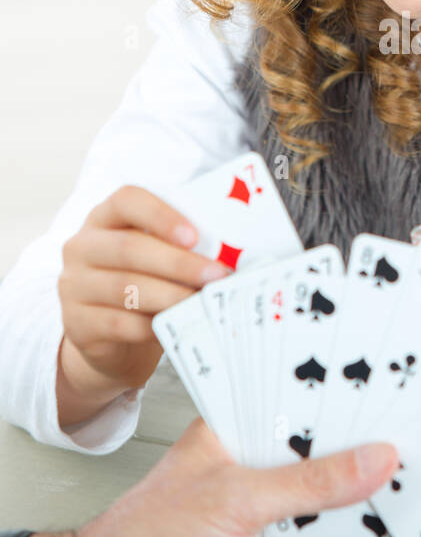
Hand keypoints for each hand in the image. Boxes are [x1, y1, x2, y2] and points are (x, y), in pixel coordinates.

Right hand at [57, 185, 232, 422]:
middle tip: (216, 275)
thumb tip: (231, 248)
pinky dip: (153, 325)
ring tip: (203, 300)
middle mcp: (82, 247)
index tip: (195, 235)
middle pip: (129, 248)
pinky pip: (120, 323)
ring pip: (126, 288)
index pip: (127, 200)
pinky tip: (178, 324)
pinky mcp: (77, 324)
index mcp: (104, 217)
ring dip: (171, 295)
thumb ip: (178, 245)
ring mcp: (73, 286)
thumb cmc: (144, 282)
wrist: (108, 336)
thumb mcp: (154, 255)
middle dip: (178, 263)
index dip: (161, 215)